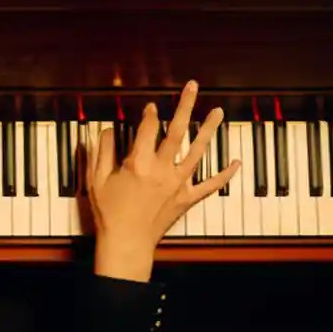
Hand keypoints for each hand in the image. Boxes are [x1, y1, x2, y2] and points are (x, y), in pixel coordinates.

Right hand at [87, 80, 239, 281]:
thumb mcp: (96, 180)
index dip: (149, 115)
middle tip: (192, 87)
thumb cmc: (110, 214)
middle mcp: (162, 170)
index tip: (151, 106)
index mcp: (138, 164)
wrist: (127, 244)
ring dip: (209, 130)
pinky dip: (225, 175)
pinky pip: (210, 186)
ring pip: (197, 152)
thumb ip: (102, 152)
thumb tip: (107, 131)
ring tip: (217, 111)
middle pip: (177, 132)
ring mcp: (177, 184)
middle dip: (184, 106)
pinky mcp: (186, 199)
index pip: (147, 129)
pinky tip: (236, 163)